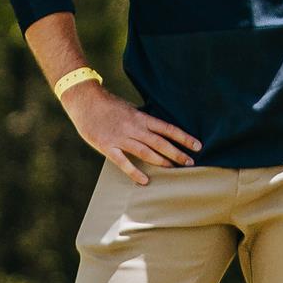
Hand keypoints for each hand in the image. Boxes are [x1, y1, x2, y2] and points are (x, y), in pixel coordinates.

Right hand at [62, 84, 200, 186]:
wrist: (85, 101)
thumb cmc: (109, 105)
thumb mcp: (130, 108)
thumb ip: (143, 119)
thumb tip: (159, 128)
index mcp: (141, 117)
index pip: (168, 128)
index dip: (184, 137)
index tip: (197, 145)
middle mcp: (134, 127)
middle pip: (160, 142)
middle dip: (177, 153)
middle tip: (190, 162)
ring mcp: (120, 137)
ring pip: (145, 152)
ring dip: (161, 161)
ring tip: (174, 170)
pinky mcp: (107, 146)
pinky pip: (123, 161)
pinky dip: (134, 172)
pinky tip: (145, 181)